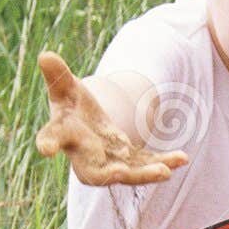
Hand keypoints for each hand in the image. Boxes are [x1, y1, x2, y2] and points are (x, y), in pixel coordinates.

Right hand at [35, 51, 189, 186]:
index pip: (53, 138)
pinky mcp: (130, 164)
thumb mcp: (66, 88)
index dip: (48, 142)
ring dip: (145, 174)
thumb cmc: (72, 106)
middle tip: (120, 174)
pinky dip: (164, 163)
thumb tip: (45, 55)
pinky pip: (147, 166)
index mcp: (65, 135)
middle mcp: (85, 157)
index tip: (45, 149)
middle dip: (108, 174)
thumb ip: (57, 75)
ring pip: (127, 174)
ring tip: (165, 172)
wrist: (88, 127)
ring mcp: (109, 164)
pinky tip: (183, 158)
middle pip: (93, 172)